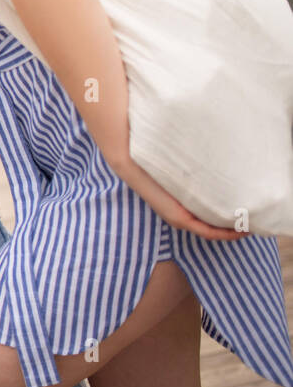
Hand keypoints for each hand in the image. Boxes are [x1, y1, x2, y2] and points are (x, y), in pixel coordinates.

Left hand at [109, 153, 249, 241]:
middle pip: (213, 226)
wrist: (131, 157)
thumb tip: (212, 155)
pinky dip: (223, 233)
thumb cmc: (152, 153)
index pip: (207, 213)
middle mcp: (179, 212)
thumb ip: (193, 164)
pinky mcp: (177, 217)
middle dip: (235, 225)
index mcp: (180, 200)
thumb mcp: (179, 162)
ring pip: (212, 231)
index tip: (246, 210)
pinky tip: (239, 230)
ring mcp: (177, 217)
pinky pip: (205, 231)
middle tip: (254, 221)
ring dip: (233, 231)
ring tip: (252, 227)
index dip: (228, 215)